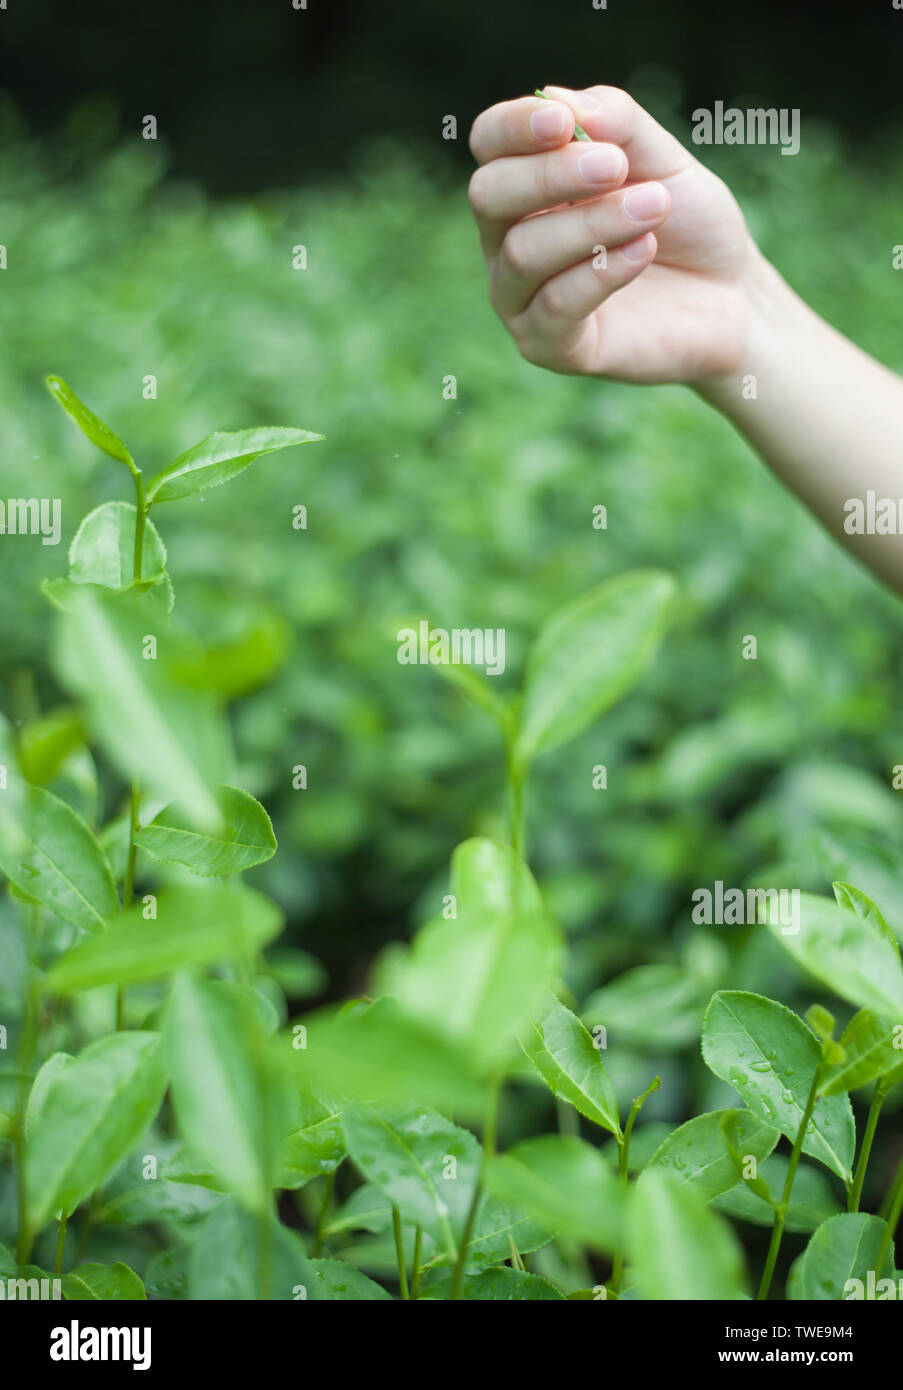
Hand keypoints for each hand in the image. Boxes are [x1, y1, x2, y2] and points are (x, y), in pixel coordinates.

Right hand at [468, 85, 758, 384]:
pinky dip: (601, 272)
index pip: (489, 145)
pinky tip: (643, 249)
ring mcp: (521, 299)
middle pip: (489, 196)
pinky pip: (555, 307)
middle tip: (617, 166)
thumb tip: (557, 99)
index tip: (563, 123)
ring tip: (655, 206)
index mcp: (525, 187)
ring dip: (592, 223)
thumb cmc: (687, 224)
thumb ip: (618, 124)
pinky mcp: (548, 347)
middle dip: (549, 175)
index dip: (514, 127)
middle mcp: (507, 241)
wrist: (730, 298)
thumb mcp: (663, 159)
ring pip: (523, 253)